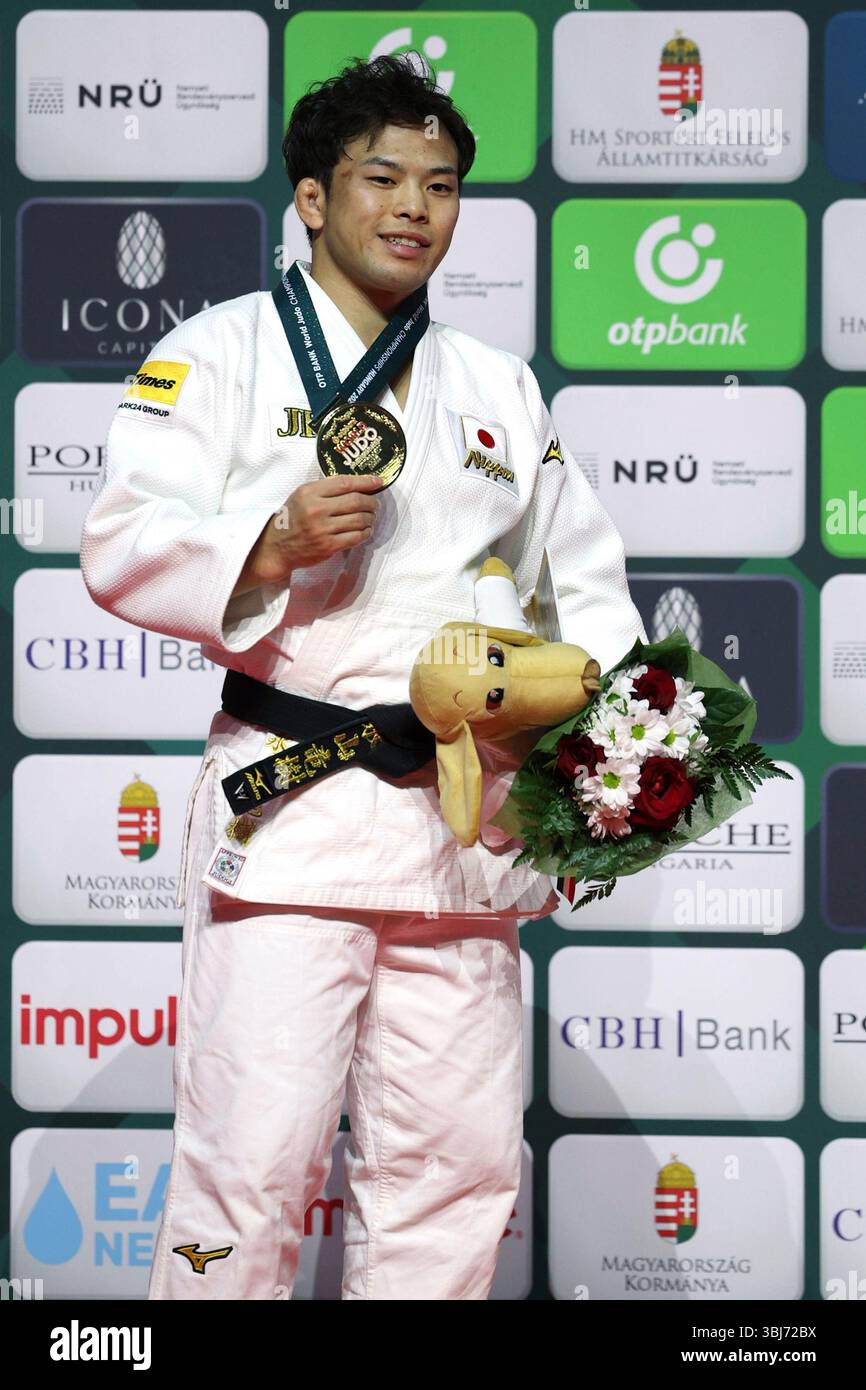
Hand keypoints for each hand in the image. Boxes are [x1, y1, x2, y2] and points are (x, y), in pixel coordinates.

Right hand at [232, 474, 384, 596]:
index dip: (365, 482)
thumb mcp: (302, 496)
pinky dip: (366, 533)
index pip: (345, 483)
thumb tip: (357, 485)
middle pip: (356, 501)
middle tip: (375, 504)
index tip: (378, 482)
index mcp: (309, 492)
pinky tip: (366, 531)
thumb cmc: (292, 518)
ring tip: (371, 517)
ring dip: (370, 518)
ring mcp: (322, 529)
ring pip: (359, 520)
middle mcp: (316, 509)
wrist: (277, 547)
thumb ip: (325, 489)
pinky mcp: (328, 546)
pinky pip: (355, 537)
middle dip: (371, 502)